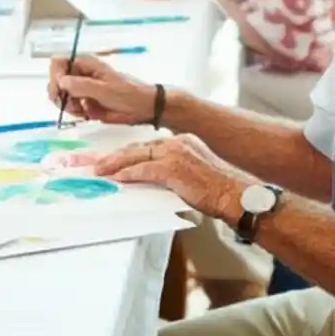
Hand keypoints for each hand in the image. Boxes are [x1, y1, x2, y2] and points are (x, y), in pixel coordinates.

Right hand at [48, 56, 156, 124]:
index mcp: (85, 64)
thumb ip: (81, 85)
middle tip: (71, 104)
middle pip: (55, 80)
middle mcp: (80, 74)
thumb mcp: (104, 89)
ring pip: (60, 95)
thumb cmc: (127, 94)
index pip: (58, 63)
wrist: (143, 108)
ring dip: (67, 105)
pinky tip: (86, 114)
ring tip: (82, 110)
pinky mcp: (84, 102)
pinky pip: (70, 106)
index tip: (61, 90)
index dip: (56, 76)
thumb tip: (61, 81)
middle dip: (59, 94)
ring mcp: (81, 88)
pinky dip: (74, 112)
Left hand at [94, 134, 254, 223]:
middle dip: (117, 156)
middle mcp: (177, 142)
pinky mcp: (172, 168)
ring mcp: (174, 153)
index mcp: (183, 141)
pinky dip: (128, 174)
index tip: (116, 158)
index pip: (149, 145)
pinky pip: (143, 170)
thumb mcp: (193, 172)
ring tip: (101, 170)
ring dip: (116, 164)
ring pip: (137, 156)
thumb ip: (172, 170)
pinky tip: (117, 178)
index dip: (130, 152)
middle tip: (100, 162)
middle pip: (139, 147)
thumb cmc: (218, 190)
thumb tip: (152, 179)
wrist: (234, 195)